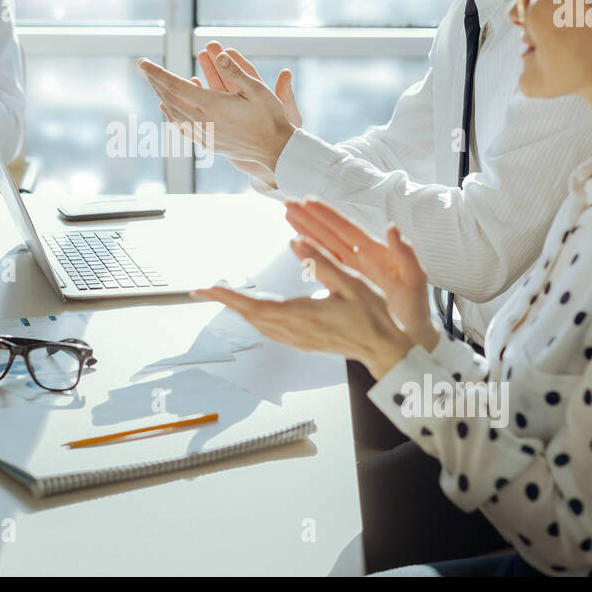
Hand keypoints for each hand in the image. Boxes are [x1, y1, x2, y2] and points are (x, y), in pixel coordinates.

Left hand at [138, 47, 297, 172]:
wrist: (276, 149)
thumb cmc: (270, 116)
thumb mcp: (257, 89)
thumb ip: (236, 71)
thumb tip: (219, 55)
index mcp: (212, 105)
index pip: (175, 85)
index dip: (157, 72)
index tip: (142, 62)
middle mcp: (203, 121)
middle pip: (169, 98)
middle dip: (155, 81)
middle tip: (144, 68)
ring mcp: (204, 134)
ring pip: (173, 113)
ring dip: (161, 96)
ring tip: (154, 83)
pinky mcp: (208, 143)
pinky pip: (181, 127)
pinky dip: (170, 115)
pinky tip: (167, 108)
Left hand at [193, 236, 416, 380]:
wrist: (386, 349)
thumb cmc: (374, 317)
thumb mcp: (350, 283)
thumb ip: (320, 262)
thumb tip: (296, 242)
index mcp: (302, 314)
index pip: (254, 305)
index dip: (228, 297)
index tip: (207, 289)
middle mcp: (295, 331)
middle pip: (250, 316)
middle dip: (226, 302)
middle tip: (204, 291)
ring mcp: (298, 340)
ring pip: (259, 325)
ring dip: (240, 310)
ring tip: (224, 297)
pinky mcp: (304, 343)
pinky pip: (271, 331)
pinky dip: (256, 318)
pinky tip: (255, 311)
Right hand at [199, 41, 301, 127]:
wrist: (275, 158)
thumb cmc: (285, 137)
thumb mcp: (289, 113)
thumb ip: (285, 95)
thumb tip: (286, 73)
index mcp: (260, 95)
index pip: (247, 73)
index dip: (237, 61)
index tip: (228, 49)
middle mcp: (244, 101)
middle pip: (228, 78)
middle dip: (217, 63)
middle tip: (208, 47)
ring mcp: (233, 112)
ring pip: (217, 92)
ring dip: (208, 77)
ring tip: (199, 62)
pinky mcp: (224, 125)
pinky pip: (209, 110)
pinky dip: (200, 100)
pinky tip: (193, 89)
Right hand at [283, 199, 435, 349]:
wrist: (411, 335)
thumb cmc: (415, 308)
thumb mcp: (415, 278)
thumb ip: (405, 254)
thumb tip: (393, 229)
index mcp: (376, 253)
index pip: (346, 229)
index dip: (327, 215)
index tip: (309, 202)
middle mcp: (360, 258)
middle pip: (329, 233)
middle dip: (309, 218)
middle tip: (290, 204)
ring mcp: (350, 271)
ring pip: (323, 246)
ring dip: (306, 231)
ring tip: (289, 216)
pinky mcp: (344, 285)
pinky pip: (322, 266)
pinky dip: (308, 255)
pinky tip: (297, 246)